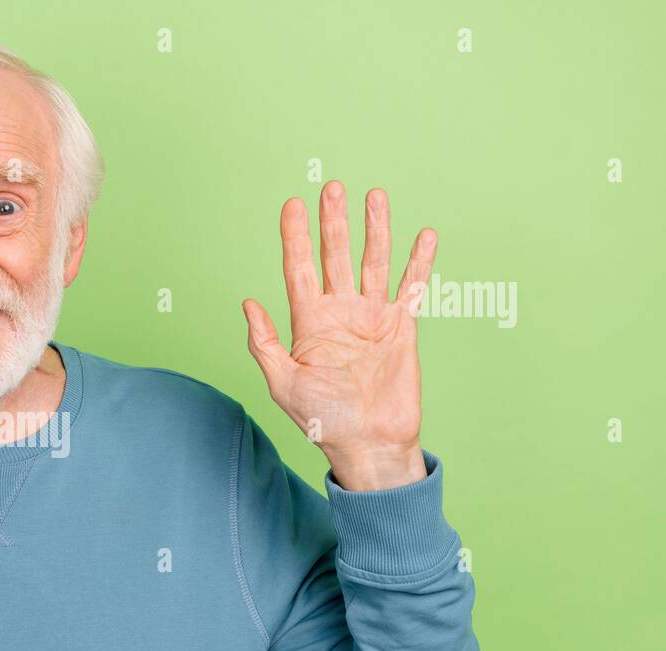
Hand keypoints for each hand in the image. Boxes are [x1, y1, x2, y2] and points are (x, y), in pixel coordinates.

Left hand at [241, 180, 436, 490]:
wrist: (368, 444)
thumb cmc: (323, 420)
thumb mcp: (283, 384)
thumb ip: (265, 343)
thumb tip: (248, 304)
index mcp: (309, 323)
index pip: (298, 269)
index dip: (294, 237)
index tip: (291, 204)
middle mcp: (340, 313)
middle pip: (335, 256)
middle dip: (333, 223)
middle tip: (331, 187)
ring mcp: (372, 317)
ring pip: (374, 262)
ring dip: (374, 229)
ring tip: (373, 195)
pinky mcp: (402, 327)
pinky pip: (412, 287)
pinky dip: (419, 262)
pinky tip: (423, 234)